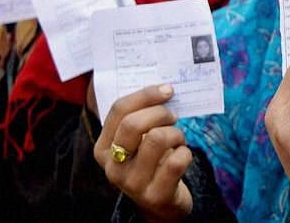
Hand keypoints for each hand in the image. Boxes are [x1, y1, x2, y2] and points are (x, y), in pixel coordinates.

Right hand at [94, 84, 192, 222]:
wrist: (161, 202)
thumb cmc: (151, 161)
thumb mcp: (138, 141)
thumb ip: (141, 116)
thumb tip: (164, 88)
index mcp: (103, 148)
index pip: (119, 110)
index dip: (146, 95)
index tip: (167, 90)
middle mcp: (112, 167)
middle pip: (133, 124)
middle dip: (161, 113)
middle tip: (173, 117)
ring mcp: (133, 184)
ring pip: (158, 139)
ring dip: (176, 134)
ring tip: (177, 139)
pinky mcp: (156, 195)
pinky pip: (177, 160)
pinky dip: (186, 152)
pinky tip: (182, 157)